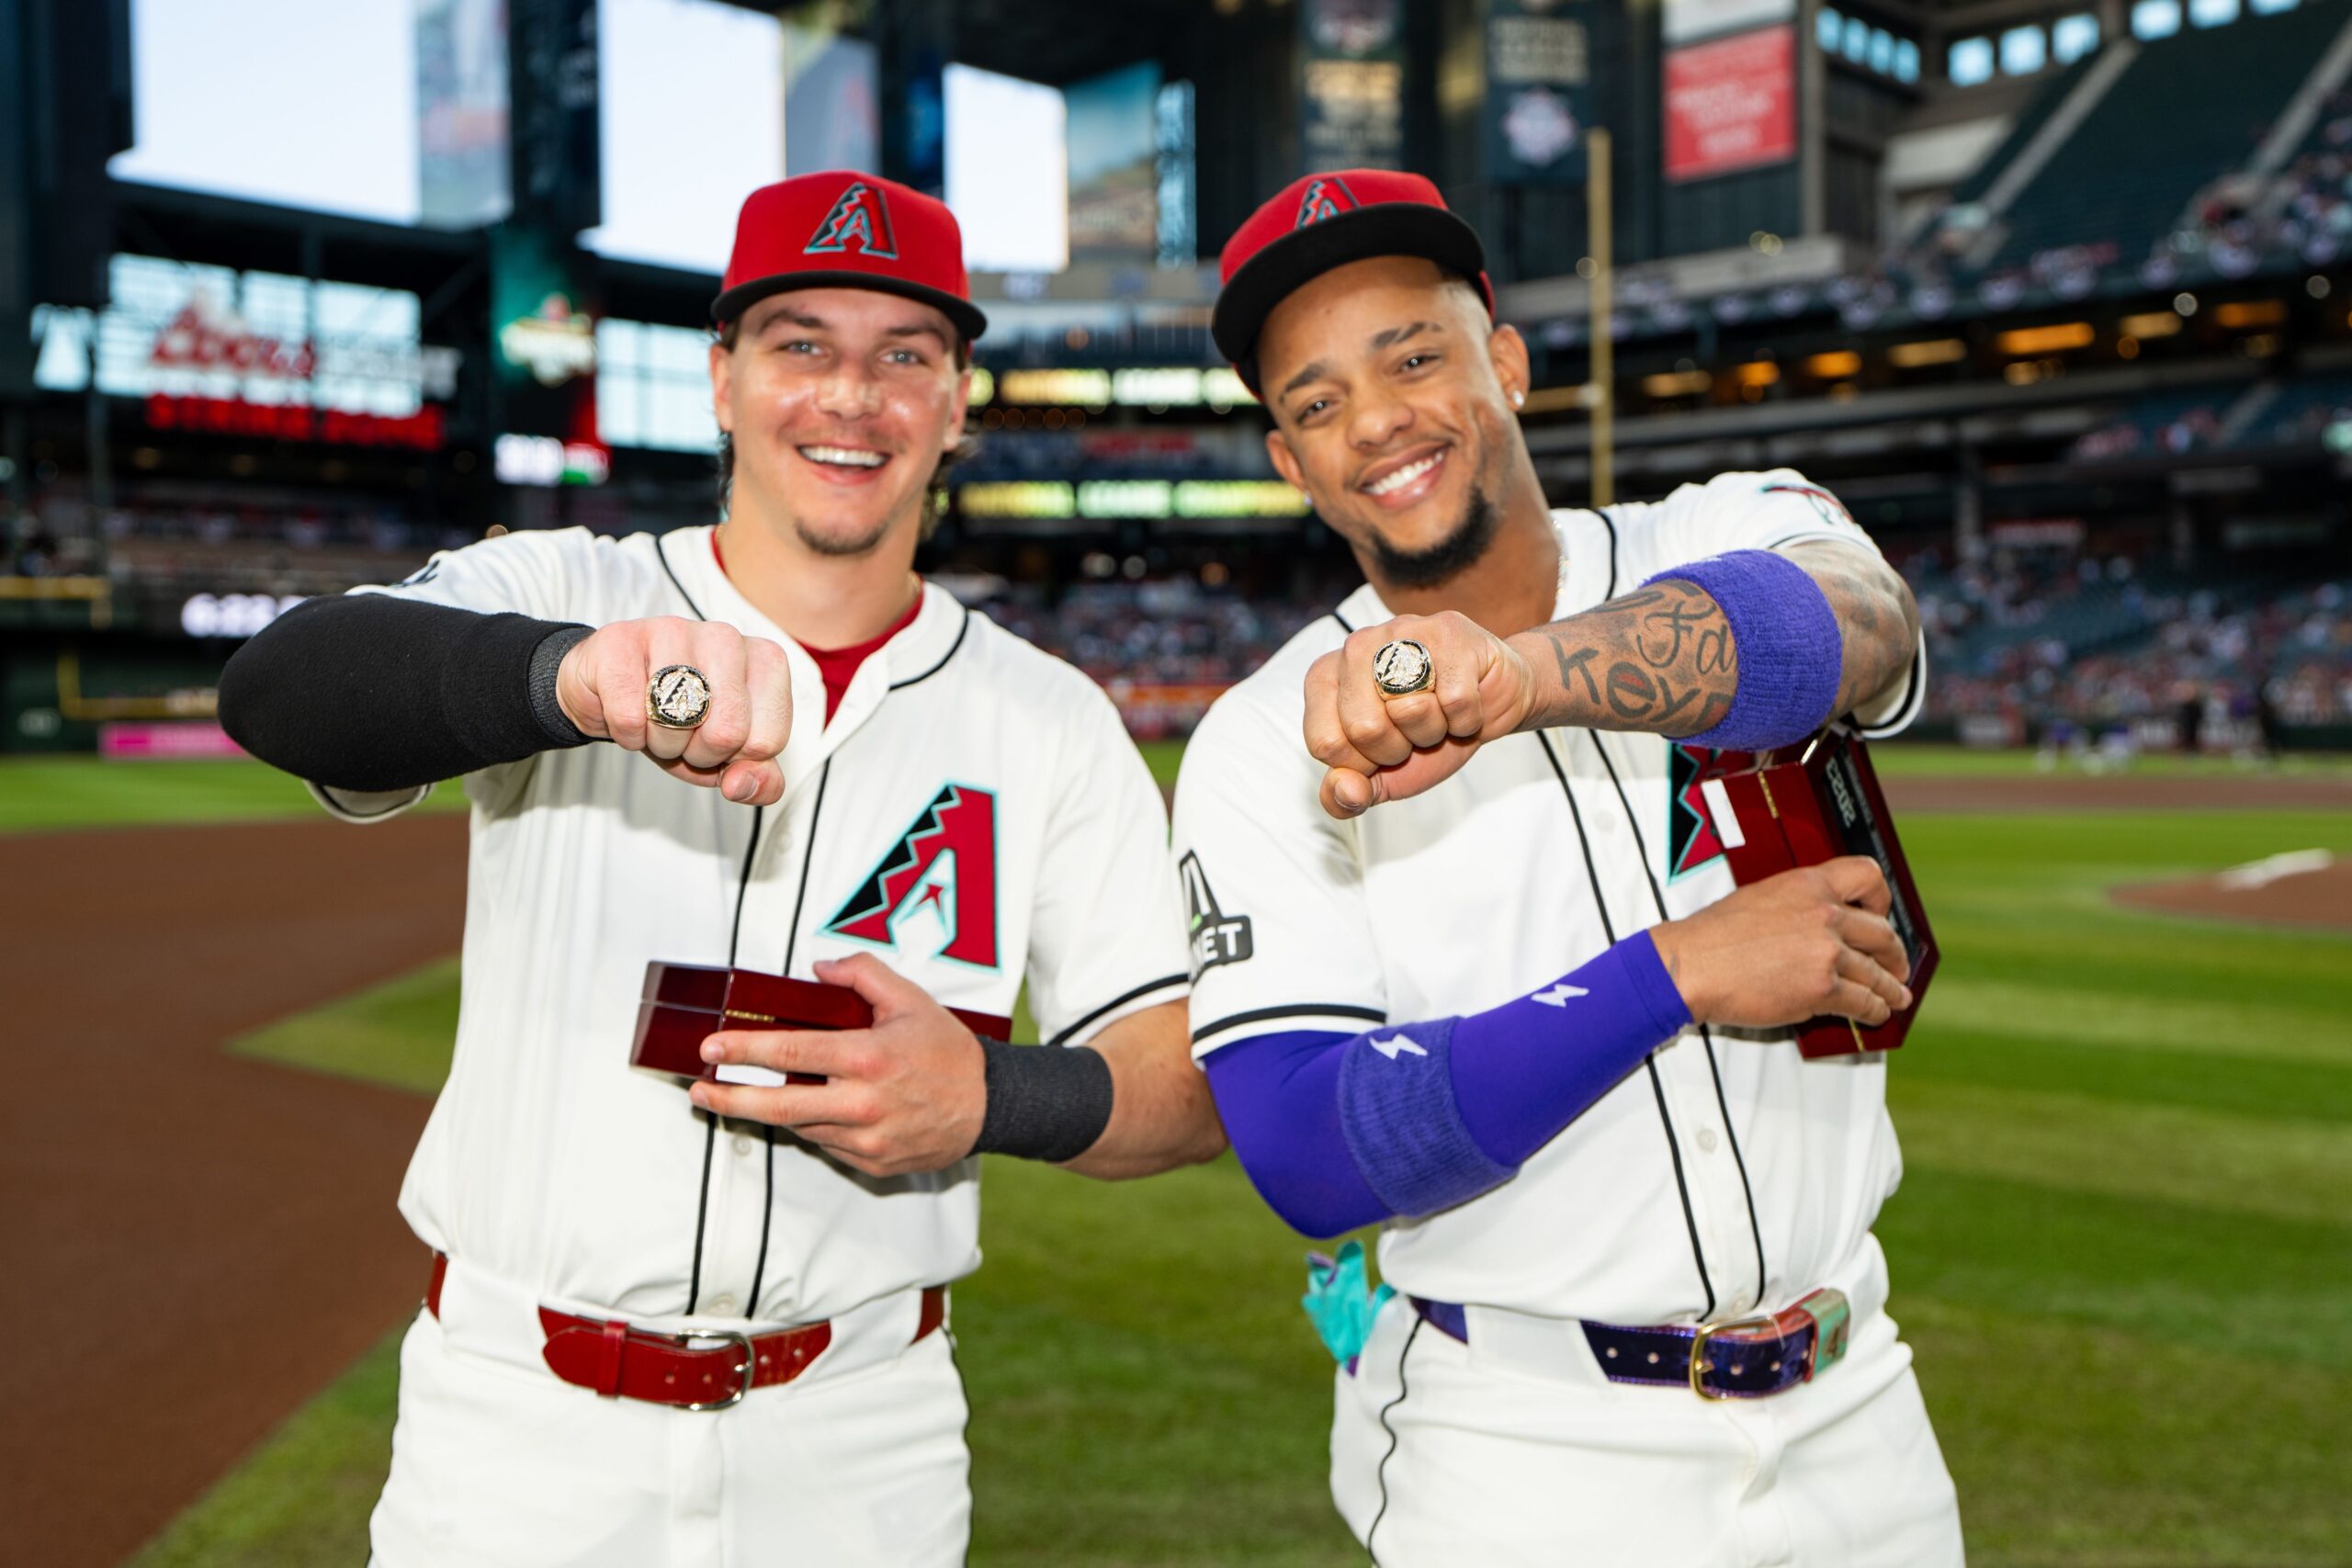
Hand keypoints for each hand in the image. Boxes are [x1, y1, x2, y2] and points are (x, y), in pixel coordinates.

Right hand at [555, 617, 792, 804]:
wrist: (609, 692)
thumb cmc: (680, 719)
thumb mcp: (728, 756)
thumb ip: (759, 778)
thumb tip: (740, 786)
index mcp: (766, 661)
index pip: (767, 740)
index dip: (734, 759)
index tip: (717, 739)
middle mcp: (727, 638)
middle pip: (727, 733)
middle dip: (699, 754)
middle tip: (684, 736)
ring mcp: (674, 630)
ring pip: (679, 721)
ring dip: (662, 744)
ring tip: (656, 722)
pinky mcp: (621, 639)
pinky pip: (629, 716)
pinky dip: (627, 734)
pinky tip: (627, 712)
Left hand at [686, 955, 986, 1177]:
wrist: (991, 1105)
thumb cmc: (949, 1052)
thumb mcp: (911, 999)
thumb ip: (863, 975)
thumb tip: (819, 969)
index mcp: (868, 1058)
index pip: (790, 1053)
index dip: (745, 1051)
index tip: (712, 1048)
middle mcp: (863, 1103)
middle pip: (778, 1106)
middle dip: (729, 1099)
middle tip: (700, 1091)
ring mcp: (866, 1139)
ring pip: (800, 1126)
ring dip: (770, 1113)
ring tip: (743, 1097)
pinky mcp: (872, 1163)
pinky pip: (827, 1144)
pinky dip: (813, 1126)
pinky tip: (808, 1110)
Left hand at [1303, 611, 1537, 819]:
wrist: (1488, 704)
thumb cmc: (1425, 733)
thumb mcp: (1380, 775)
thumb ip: (1345, 795)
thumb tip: (1347, 792)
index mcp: (1325, 679)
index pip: (1325, 743)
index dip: (1362, 763)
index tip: (1381, 748)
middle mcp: (1356, 647)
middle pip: (1364, 728)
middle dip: (1398, 748)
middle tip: (1413, 732)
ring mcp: (1402, 633)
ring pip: (1410, 710)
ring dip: (1434, 731)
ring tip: (1438, 713)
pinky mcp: (1449, 633)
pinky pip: (1456, 702)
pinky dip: (1467, 720)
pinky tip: (1463, 703)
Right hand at [1647, 857, 1912, 1029]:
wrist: (1691, 966)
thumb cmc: (1712, 936)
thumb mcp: (1760, 897)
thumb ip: (1797, 904)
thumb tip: (1815, 924)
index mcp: (1808, 884)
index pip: (1867, 875)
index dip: (1883, 899)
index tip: (1882, 913)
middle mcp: (1824, 914)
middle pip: (1882, 932)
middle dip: (1894, 953)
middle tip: (1896, 964)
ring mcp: (1827, 952)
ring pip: (1877, 973)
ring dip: (1890, 988)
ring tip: (1895, 996)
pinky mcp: (1823, 989)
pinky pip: (1864, 1001)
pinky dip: (1875, 1010)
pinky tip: (1876, 1013)